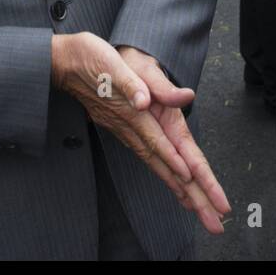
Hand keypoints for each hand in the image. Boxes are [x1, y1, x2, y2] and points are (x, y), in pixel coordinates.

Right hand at [50, 34, 227, 232]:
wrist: (65, 61)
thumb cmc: (90, 57)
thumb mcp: (113, 64)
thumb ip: (132, 84)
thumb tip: (146, 100)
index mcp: (131, 111)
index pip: (156, 141)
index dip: (172, 160)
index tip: (190, 179)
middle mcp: (128, 125)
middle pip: (159, 161)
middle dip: (186, 190)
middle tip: (210, 217)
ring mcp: (124, 128)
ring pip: (153, 161)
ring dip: (176, 185)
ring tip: (196, 207)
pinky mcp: (121, 126)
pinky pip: (146, 154)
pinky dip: (161, 169)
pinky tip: (172, 179)